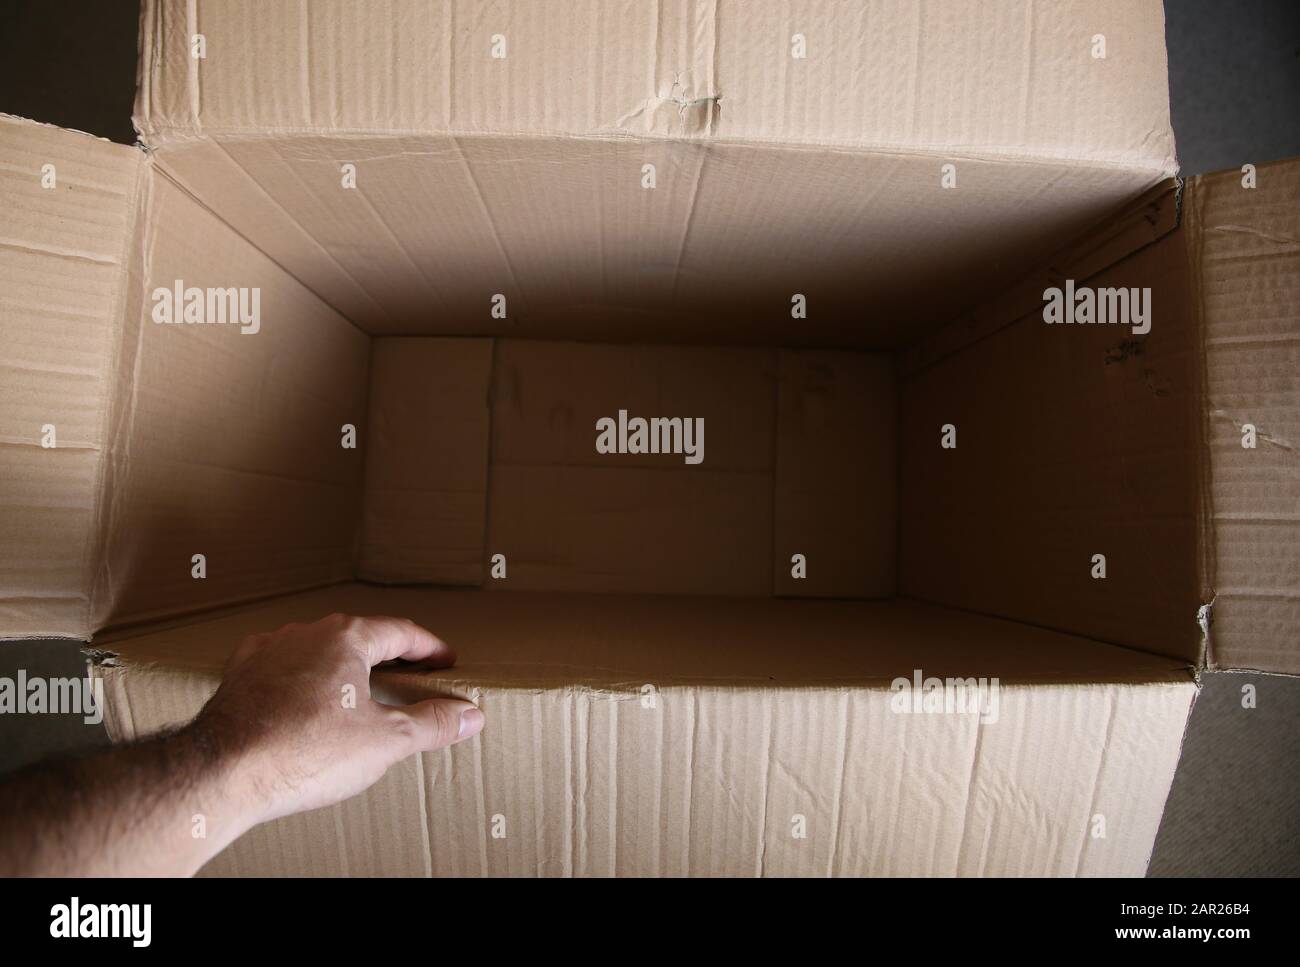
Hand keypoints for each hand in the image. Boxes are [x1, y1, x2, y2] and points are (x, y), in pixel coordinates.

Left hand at [193, 613, 483, 824]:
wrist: (222, 771)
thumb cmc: (303, 751)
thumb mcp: (385, 741)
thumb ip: (432, 723)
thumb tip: (470, 714)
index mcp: (346, 637)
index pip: (401, 633)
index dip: (429, 648)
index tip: (444, 660)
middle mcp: (304, 633)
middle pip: (358, 637)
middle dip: (385, 656)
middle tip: (407, 675)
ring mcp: (266, 651)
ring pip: (316, 651)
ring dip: (340, 667)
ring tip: (355, 692)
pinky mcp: (238, 677)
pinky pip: (280, 670)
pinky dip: (301, 681)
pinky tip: (303, 704)